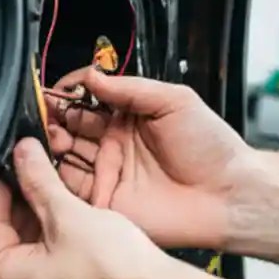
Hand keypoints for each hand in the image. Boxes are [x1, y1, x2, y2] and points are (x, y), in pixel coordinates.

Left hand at [0, 138, 170, 278]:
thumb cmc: (115, 273)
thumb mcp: (68, 215)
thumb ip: (38, 180)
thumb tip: (22, 154)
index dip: (0, 187)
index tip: (8, 164)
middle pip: (8, 236)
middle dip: (23, 200)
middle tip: (33, 169)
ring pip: (31, 248)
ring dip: (41, 216)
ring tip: (56, 186)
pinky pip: (48, 262)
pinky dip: (56, 236)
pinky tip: (72, 213)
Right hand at [46, 68, 251, 249]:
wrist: (229, 194)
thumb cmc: (211, 146)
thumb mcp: (174, 101)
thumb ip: (130, 88)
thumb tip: (92, 76)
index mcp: (130, 116)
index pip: (89, 99)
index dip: (70, 94)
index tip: (56, 91)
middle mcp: (115, 143)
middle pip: (72, 126)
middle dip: (56, 118)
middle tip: (49, 115)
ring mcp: (110, 172)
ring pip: (67, 155)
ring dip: (54, 145)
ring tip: (53, 137)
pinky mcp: (107, 202)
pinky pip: (74, 190)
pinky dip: (57, 177)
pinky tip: (52, 165)